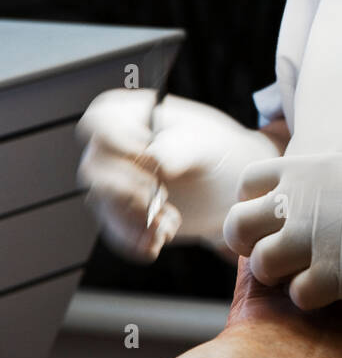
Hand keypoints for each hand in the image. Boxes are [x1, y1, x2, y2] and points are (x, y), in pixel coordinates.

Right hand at [76, 89, 280, 261]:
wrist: (232, 188)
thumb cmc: (220, 152)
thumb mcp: (208, 143)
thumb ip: (178, 146)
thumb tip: (152, 159)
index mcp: (131, 116)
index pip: (98, 122)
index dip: (115, 139)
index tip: (146, 153)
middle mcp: (115, 150)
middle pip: (93, 169)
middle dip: (127, 189)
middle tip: (161, 196)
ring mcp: (116, 184)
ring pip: (103, 206)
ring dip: (135, 220)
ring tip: (170, 223)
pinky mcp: (124, 215)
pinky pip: (116, 233)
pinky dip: (135, 241)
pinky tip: (159, 241)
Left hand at [223, 151, 341, 306]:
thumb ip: (323, 184)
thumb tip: (308, 194)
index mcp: (307, 168)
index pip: (247, 185)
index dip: (256, 207)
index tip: (278, 222)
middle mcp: (301, 199)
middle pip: (238, 225)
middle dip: (253, 246)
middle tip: (284, 257)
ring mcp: (314, 237)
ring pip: (260, 264)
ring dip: (280, 276)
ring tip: (309, 276)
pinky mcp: (333, 274)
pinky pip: (295, 295)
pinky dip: (311, 299)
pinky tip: (336, 292)